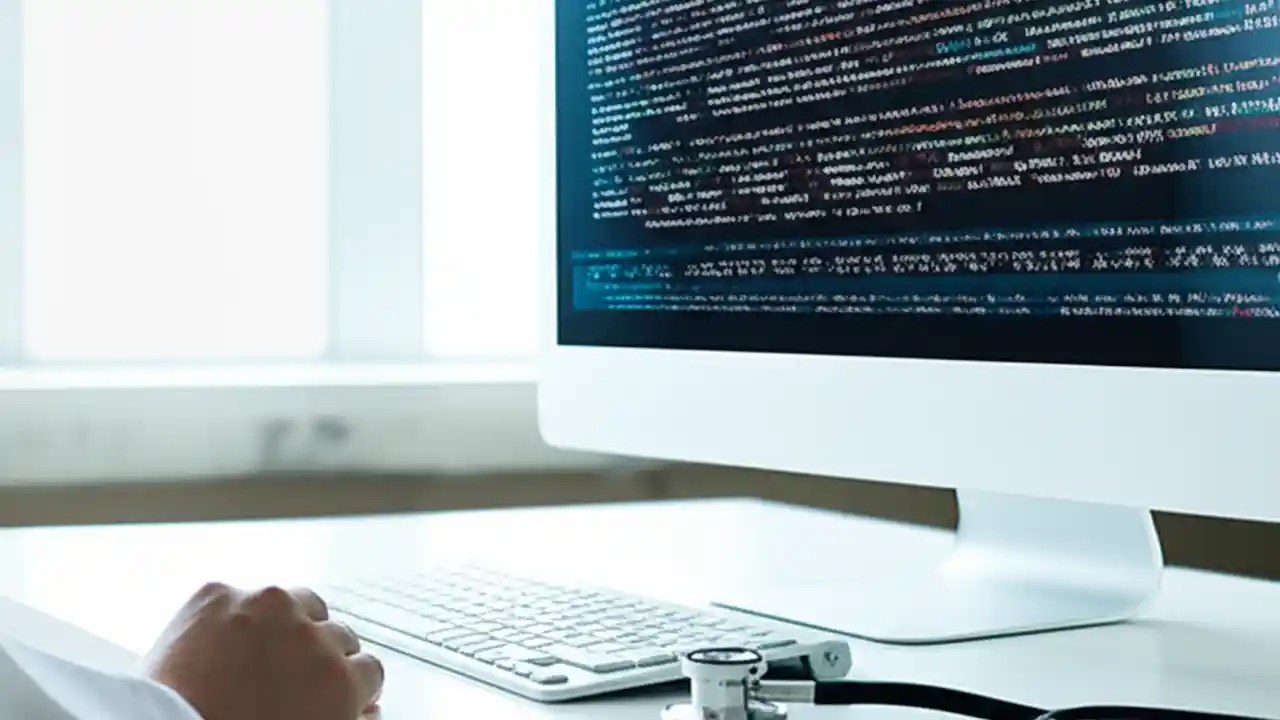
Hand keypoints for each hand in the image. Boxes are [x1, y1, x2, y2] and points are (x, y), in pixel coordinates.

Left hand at [143, 583, 383, 719]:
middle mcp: (312, 634)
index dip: (346, 684)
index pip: (368, 669)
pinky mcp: (216, 594)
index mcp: (340, 680)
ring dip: (286, 624)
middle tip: (285, 681)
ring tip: (256, 656)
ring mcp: (265, 607)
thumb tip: (367, 710)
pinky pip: (236, 598)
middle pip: (336, 634)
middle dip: (318, 654)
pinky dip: (230, 618)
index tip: (327, 692)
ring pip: (296, 603)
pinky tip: (213, 651)